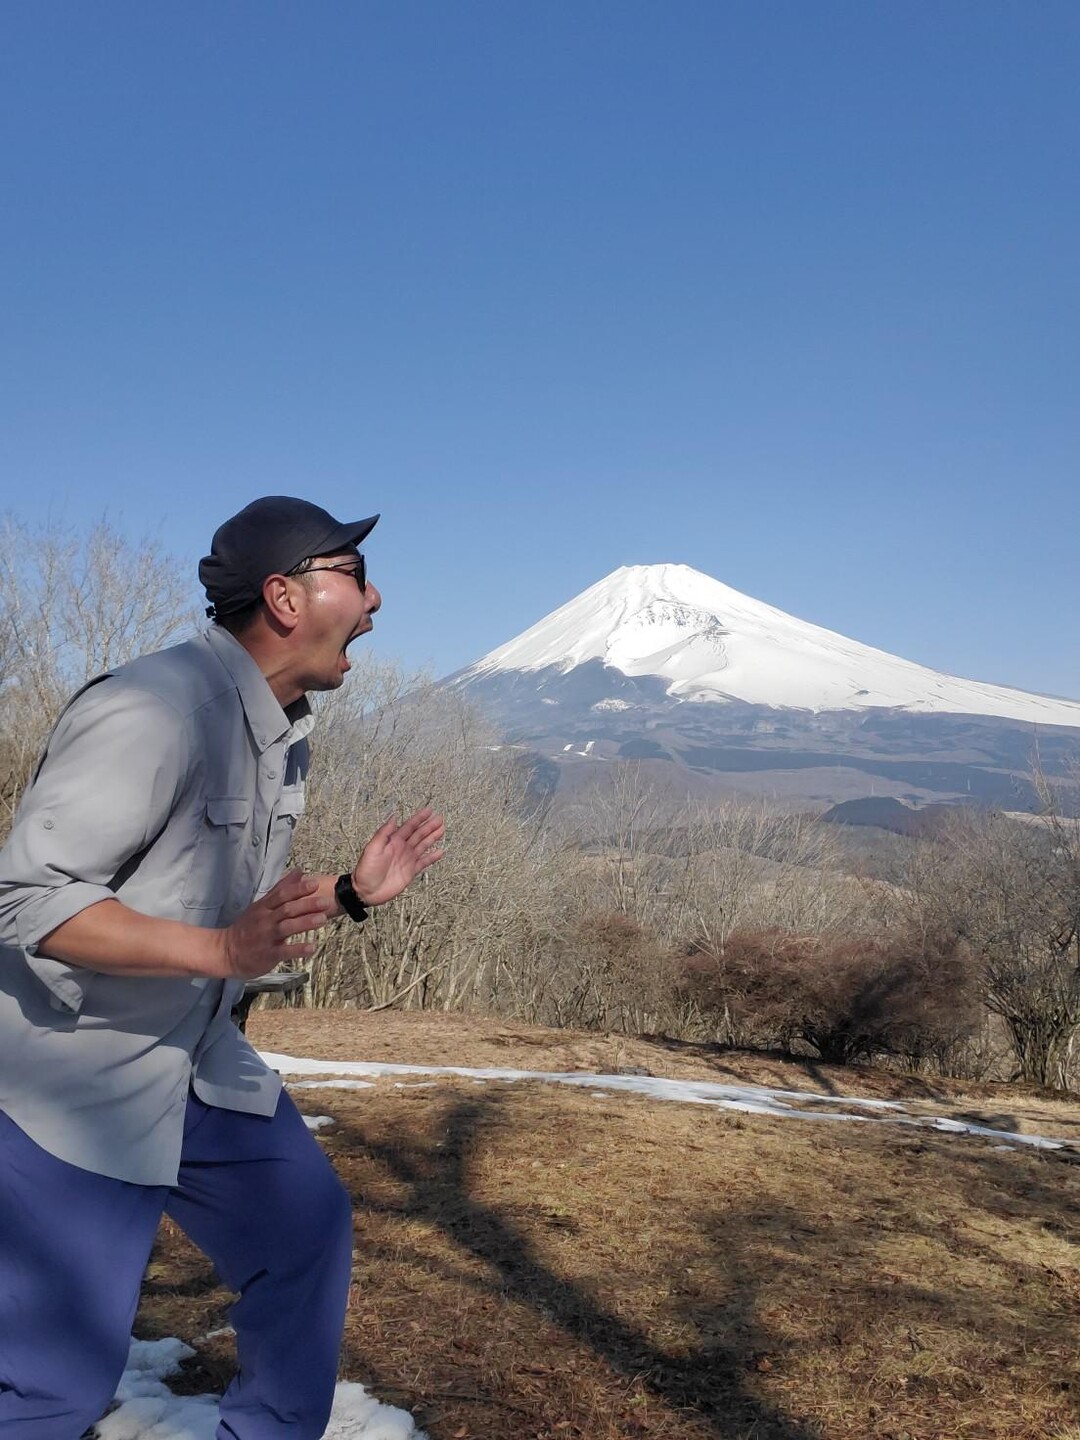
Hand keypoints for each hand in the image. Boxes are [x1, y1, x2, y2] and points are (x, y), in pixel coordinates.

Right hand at [216, 869, 330, 978]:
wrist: (226, 951)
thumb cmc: (247, 927)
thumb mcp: (261, 905)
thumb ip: (281, 889)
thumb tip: (299, 871)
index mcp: (264, 907)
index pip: (282, 894)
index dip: (298, 889)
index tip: (314, 884)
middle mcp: (265, 920)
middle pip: (287, 909)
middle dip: (307, 905)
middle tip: (326, 902)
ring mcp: (266, 937)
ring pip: (287, 927)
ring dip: (305, 923)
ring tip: (322, 920)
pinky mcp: (268, 954)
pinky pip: (284, 951)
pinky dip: (298, 949)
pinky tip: (312, 948)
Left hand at [351, 807, 445, 906]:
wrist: (367, 891)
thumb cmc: (366, 870)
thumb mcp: (372, 849)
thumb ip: (383, 833)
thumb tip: (393, 818)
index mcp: (393, 841)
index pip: (409, 826)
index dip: (419, 818)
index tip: (428, 811)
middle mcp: (402, 848)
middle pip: (419, 834)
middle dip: (429, 826)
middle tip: (440, 818)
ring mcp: (407, 859)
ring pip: (423, 845)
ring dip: (432, 837)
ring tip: (442, 829)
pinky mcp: (410, 871)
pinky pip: (424, 862)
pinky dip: (432, 857)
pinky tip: (439, 852)